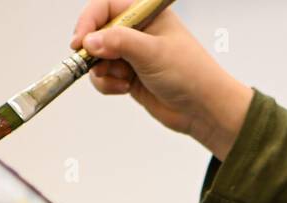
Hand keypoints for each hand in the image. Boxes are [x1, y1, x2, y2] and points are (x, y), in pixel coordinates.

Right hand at [70, 1, 252, 159]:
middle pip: (97, 32)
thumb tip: (90, 41)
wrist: (204, 109)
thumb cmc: (190, 74)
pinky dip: (108, 84)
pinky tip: (125, 88)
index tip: (81, 42)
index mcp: (146, 14)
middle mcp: (137, 32)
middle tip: (96, 64)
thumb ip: (119, 43)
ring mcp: (133, 55)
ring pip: (98, 57)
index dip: (89, 21)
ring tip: (121, 79)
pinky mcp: (130, 77)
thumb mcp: (153, 52)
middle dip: (94, 50)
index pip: (106, 7)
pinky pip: (104, 77)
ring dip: (102, 70)